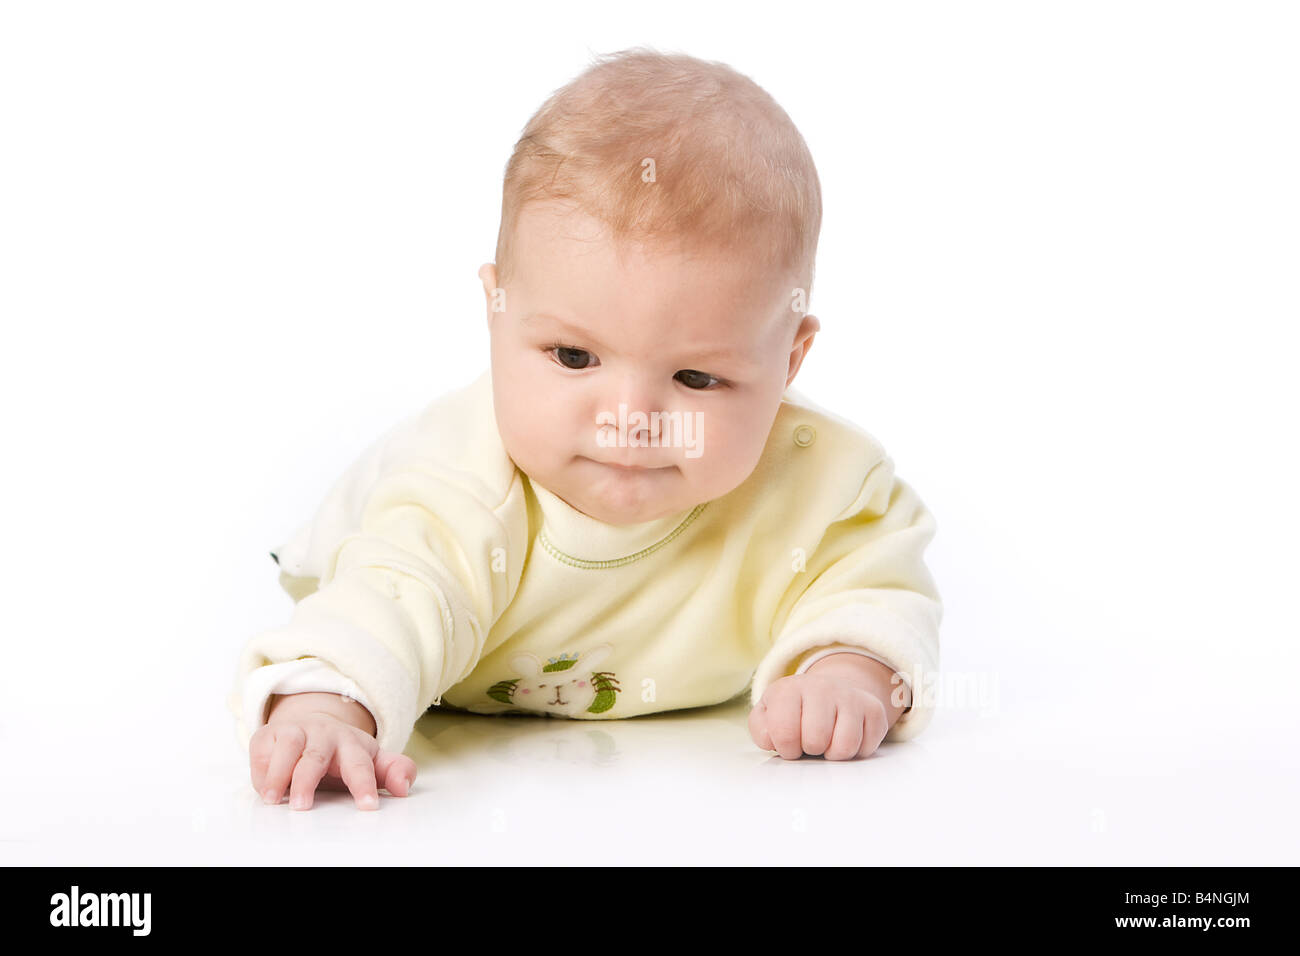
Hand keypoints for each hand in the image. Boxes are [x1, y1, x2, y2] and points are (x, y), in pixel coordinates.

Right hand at [250, 693, 416, 810]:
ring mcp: (295, 732)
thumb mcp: (371, 760)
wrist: (311, 725)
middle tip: (302, 807)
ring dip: (278, 773)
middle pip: (316, 756)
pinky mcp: (269, 734)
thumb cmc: (341, 753)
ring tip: (274, 798)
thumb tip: (404, 788)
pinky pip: (262, 749)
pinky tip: (263, 789)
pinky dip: (260, 769)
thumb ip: (394, 771)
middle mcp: (323, 735)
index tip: (368, 807)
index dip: (364, 785)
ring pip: (288, 747)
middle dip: (307, 780)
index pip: (360, 765)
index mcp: (352, 744)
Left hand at [748, 671, 890, 760]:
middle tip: (809, 742)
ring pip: (845, 746)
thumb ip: (761, 729)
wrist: (827, 692)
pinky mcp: (873, 709)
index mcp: (789, 689)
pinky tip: (844, 737)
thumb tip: (772, 740)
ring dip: (833, 754)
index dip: (786, 748)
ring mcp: (850, 696)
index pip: (784, 731)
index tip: (788, 745)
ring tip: (826, 742)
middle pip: (816, 740)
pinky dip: (855, 752)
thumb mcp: (767, 716)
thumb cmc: (793, 712)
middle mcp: (821, 687)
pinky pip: (867, 747)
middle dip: (810, 750)